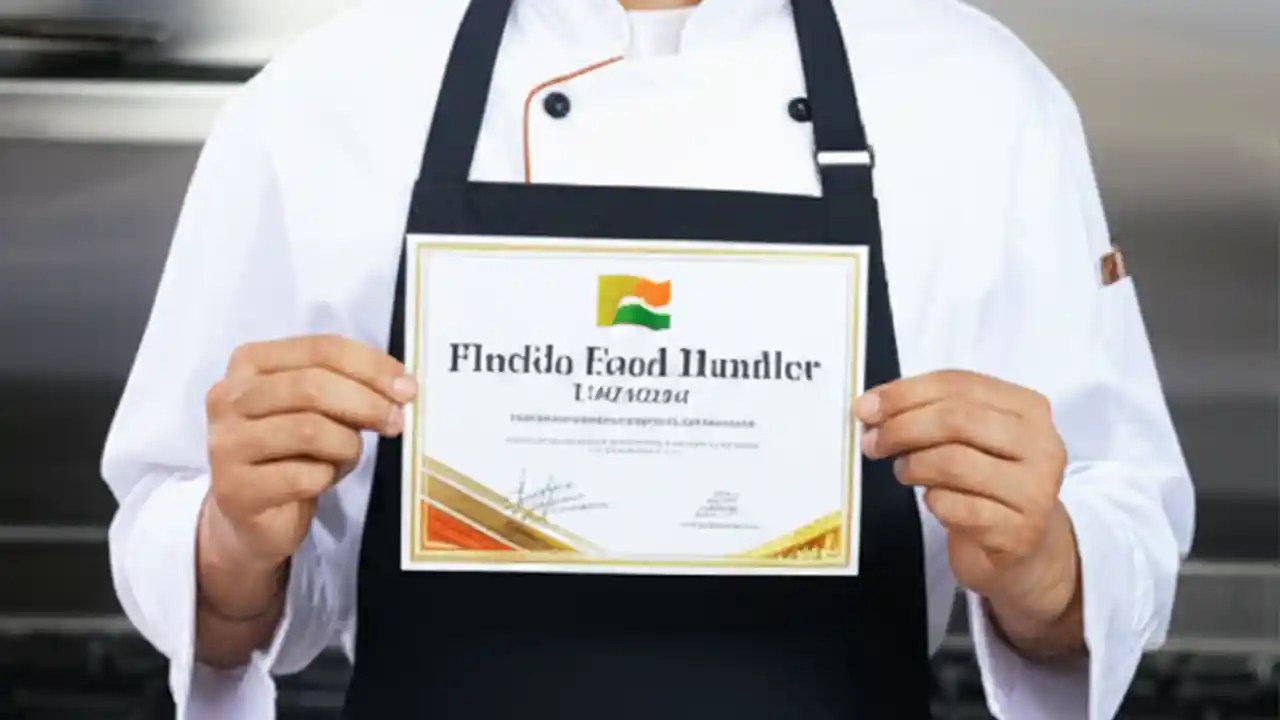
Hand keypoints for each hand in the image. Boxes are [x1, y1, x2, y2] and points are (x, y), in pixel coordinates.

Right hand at [201, 335, 416, 607]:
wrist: (253, 517)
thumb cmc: (292, 453)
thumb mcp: (319, 410)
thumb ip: (349, 388)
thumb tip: (400, 387)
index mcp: (250, 363)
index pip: (320, 349)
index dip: (371, 366)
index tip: (406, 387)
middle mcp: (228, 397)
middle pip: (312, 386)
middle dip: (367, 403)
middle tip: (396, 423)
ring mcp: (226, 444)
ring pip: (310, 430)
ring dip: (347, 445)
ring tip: (348, 456)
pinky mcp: (235, 489)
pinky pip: (303, 476)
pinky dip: (328, 478)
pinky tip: (321, 480)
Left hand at [853, 370, 1083, 656]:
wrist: (1024, 549)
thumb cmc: (987, 485)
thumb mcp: (968, 439)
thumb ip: (928, 413)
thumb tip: (870, 407)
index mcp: (1028, 408)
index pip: (959, 384)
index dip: (905, 393)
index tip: (866, 407)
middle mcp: (1041, 444)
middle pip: (956, 419)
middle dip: (902, 427)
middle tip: (872, 442)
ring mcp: (1034, 490)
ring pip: (953, 461)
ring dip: (913, 465)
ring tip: (903, 472)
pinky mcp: (1018, 532)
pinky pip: (955, 506)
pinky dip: (931, 501)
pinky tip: (934, 501)